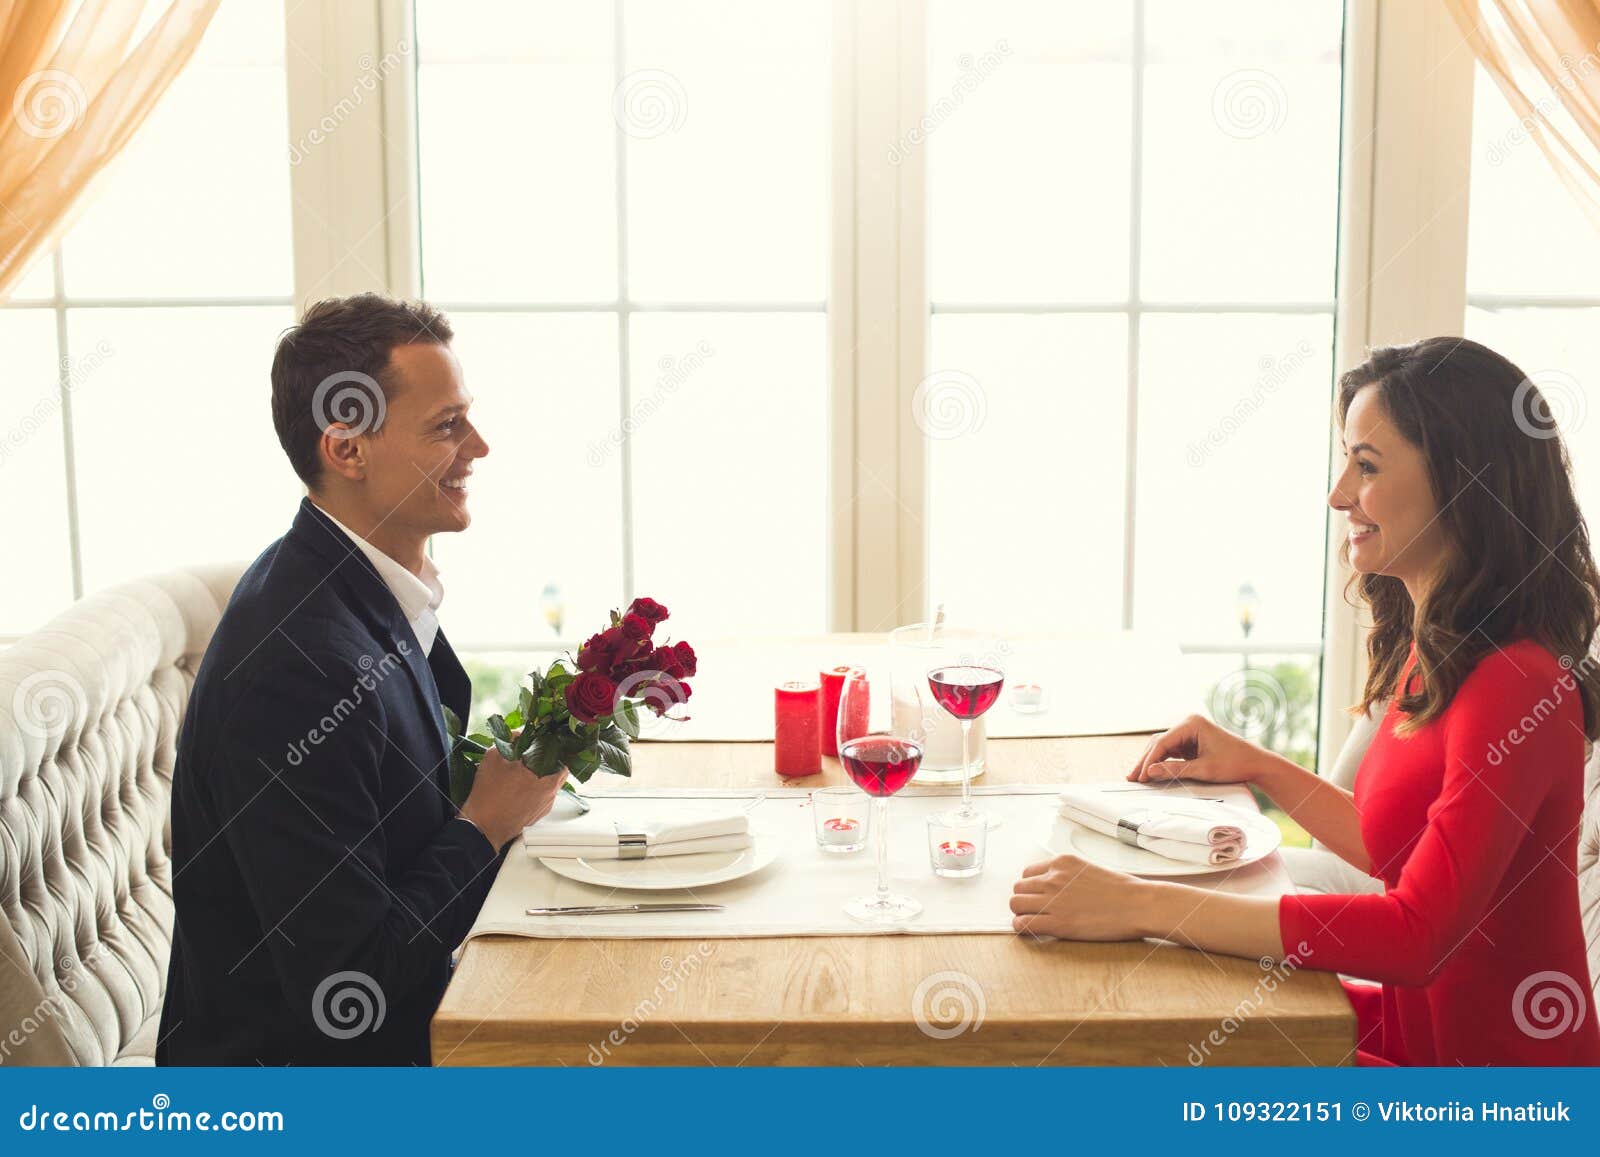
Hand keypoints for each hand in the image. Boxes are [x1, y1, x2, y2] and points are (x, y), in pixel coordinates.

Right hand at [459, 749, 568, 848]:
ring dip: (542, 773)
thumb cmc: (488, 797)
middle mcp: (551, 790)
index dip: (552, 743)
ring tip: (525, 770)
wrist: (482, 828)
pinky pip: (544, 795)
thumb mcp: (494, 757)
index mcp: (546, 775)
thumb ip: (510, 741)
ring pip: (552, 782)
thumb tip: (519, 734)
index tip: (544, 739)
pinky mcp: (539, 813)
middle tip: (534, 753)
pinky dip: (536, 788)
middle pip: (559, 767)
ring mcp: (546, 804)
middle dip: (549, 758)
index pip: (561, 752)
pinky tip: (520, 786)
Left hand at [1010, 854, 1154, 939]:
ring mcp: (1054, 900)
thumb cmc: (1121, 890)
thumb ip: (1066, 875)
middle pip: (1018, 888)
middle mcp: (1054, 877)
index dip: (1031, 888)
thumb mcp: (1088, 870)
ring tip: (1034, 921)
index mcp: (1062, 862)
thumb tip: (1051, 888)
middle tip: (1036, 911)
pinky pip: (1023, 924)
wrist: (1139, 905)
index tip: (1038, 898)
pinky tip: (1032, 931)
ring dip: (1021, 913)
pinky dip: (1022, 928)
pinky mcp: (1058, 922)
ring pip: (1015, 904)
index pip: (1027, 873)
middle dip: (1024, 900)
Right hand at [1126, 713, 1267, 786]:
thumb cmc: (1235, 763)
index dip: (1149, 760)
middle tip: (1132, 777)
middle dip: (1146, 761)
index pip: (1163, 742)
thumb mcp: (1204, 769)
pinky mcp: (1190, 741)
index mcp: (1192, 723)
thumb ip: (1175, 770)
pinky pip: (1171, 751)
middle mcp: (1188, 723)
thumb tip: (1150, 772)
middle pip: (1159, 742)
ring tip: (1138, 777)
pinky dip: (1161, 762)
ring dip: (1151, 761)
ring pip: (1162, 746)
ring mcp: (1189, 732)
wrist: (1255, 763)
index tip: (1141, 776)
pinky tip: (1152, 772)